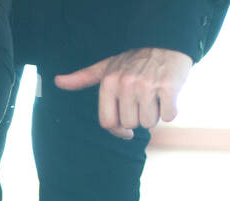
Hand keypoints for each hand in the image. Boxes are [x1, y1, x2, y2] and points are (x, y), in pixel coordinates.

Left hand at [54, 47, 193, 139]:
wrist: (167, 42)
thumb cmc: (134, 59)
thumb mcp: (107, 66)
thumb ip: (83, 78)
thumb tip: (57, 81)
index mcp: (109, 83)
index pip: (108, 124)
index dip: (119, 130)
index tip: (127, 130)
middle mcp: (126, 84)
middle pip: (130, 124)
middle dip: (139, 117)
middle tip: (144, 99)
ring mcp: (147, 85)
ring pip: (149, 123)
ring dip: (156, 114)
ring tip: (156, 95)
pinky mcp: (169, 87)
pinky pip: (168, 116)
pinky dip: (172, 110)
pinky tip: (169, 95)